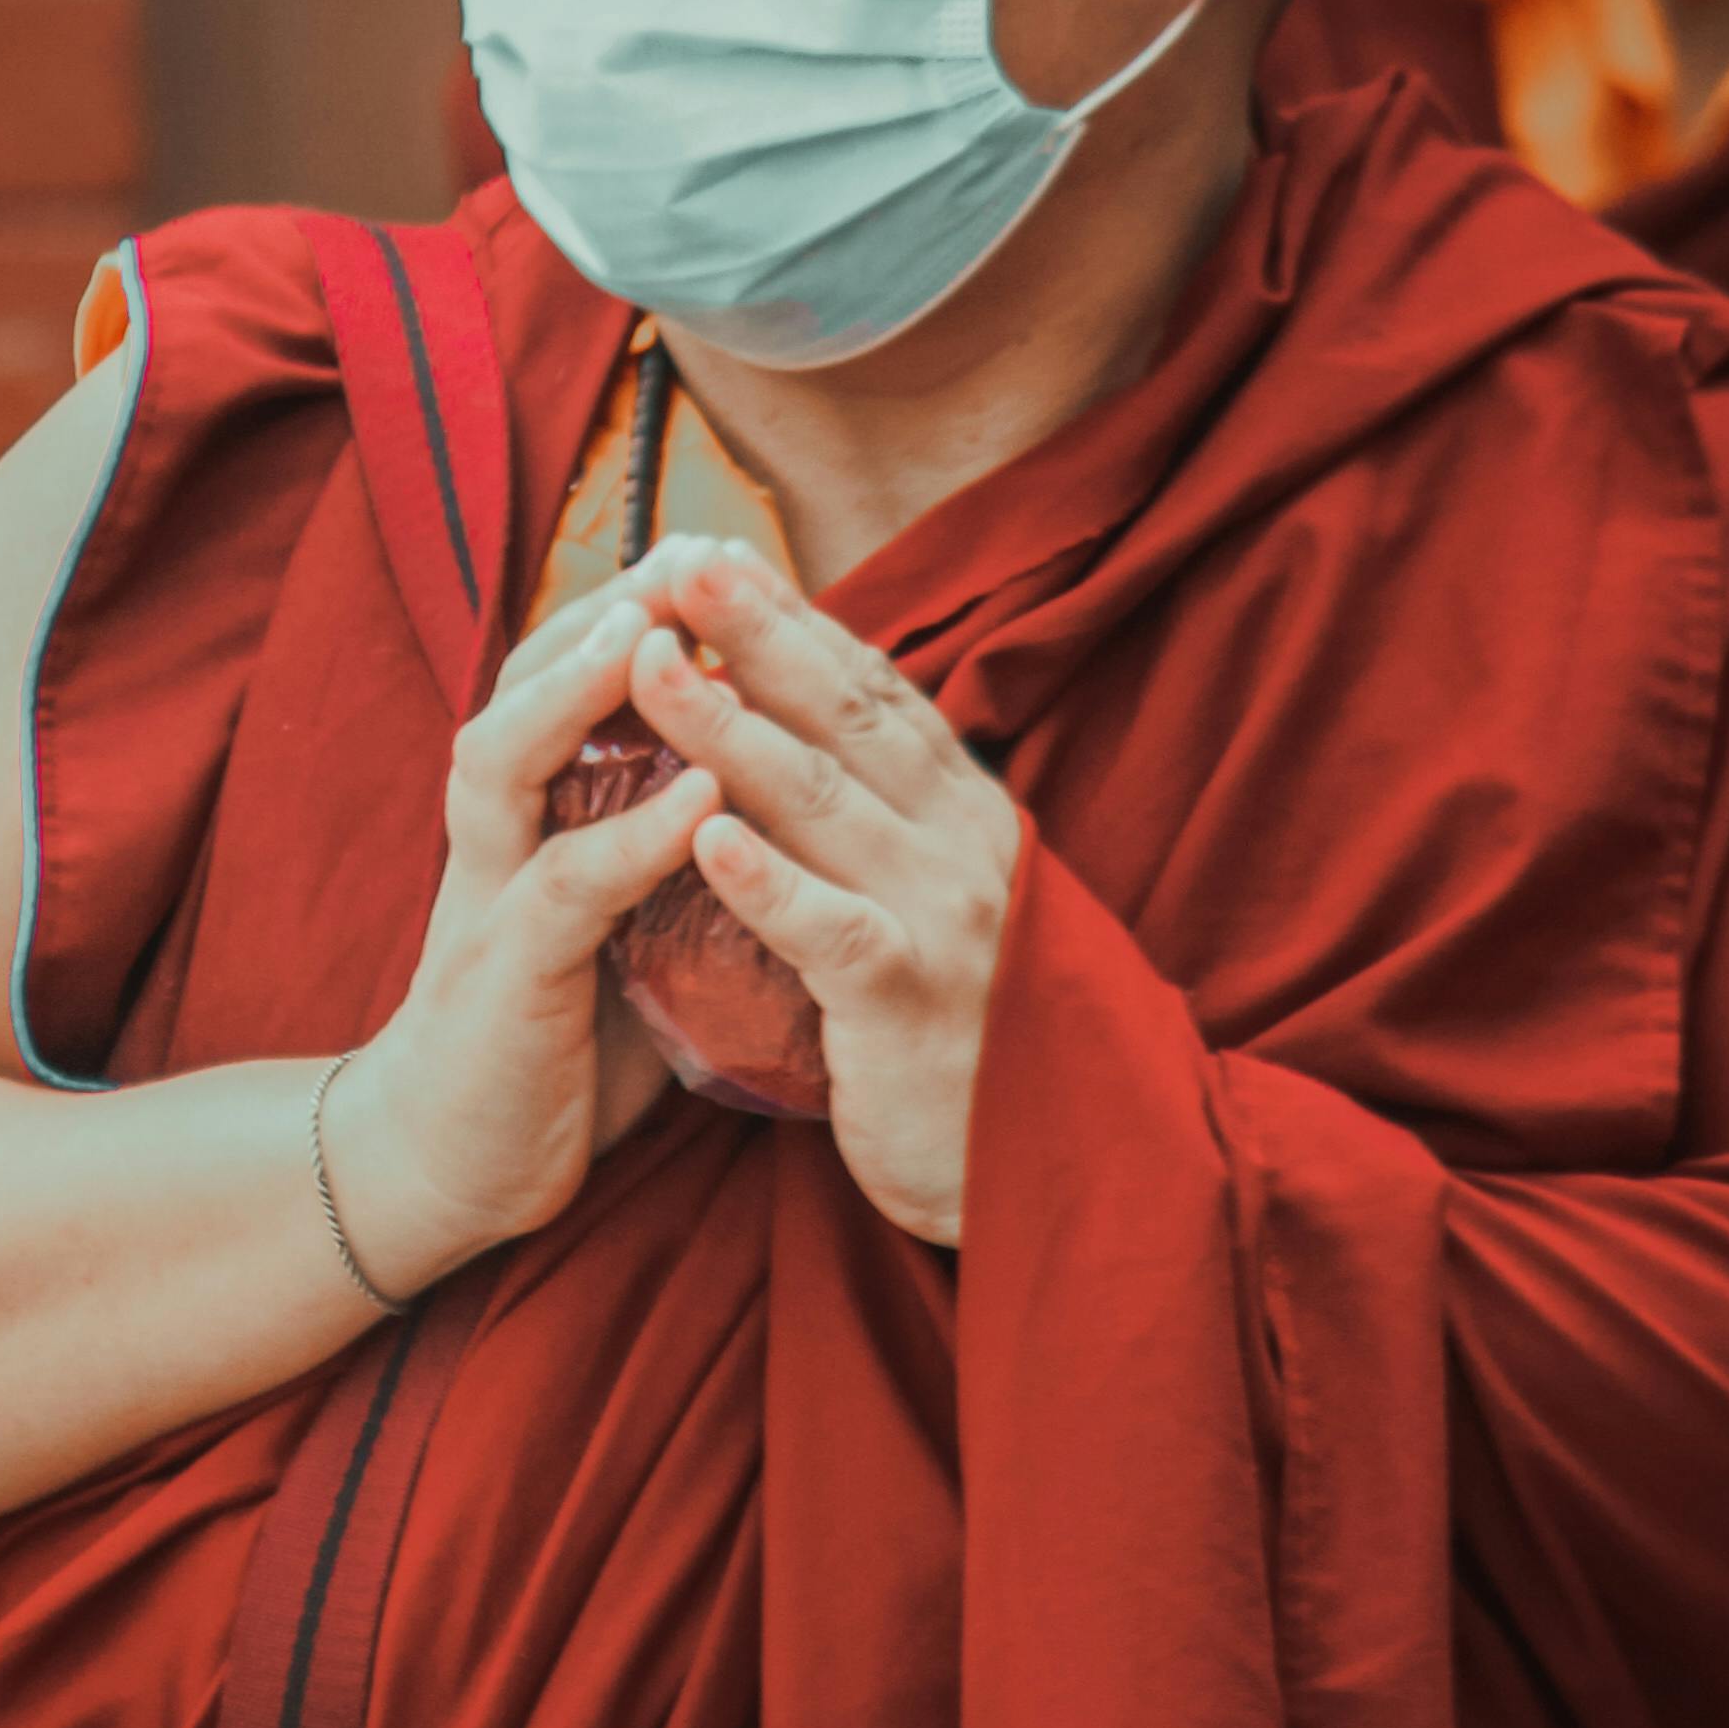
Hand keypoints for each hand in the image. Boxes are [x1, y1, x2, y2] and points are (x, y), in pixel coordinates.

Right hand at [316, 593, 712, 1292]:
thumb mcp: (629, 922)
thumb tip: (783, 787)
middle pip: (524, 685)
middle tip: (693, 552)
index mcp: (530, 815)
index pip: (566, 677)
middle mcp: (496, 837)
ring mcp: (485, 901)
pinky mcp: (502, 982)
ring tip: (658, 636)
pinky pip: (560, 892)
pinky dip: (632, 840)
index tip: (719, 549)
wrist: (454, 1169)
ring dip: (579, 693)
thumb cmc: (560, 1040)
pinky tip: (698, 799)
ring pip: (505, 760)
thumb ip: (677, 853)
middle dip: (605, 610)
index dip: (635, 606)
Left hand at [617, 535, 1021, 1243]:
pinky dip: (766, 879)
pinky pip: (826, 930)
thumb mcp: (944, 911)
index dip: (798, 622)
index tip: (721, 558)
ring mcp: (942, 920)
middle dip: (761, 634)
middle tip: (682, 562)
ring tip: (655, 666)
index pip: (874, 696)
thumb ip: (890, 832)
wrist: (1073, 1169)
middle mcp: (961, 847)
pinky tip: (706, 832)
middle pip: (845, 720)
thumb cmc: (980, 1042)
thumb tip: (815, 748)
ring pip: (822, 803)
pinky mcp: (908, 1003)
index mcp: (965, 818)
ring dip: (730, 729)